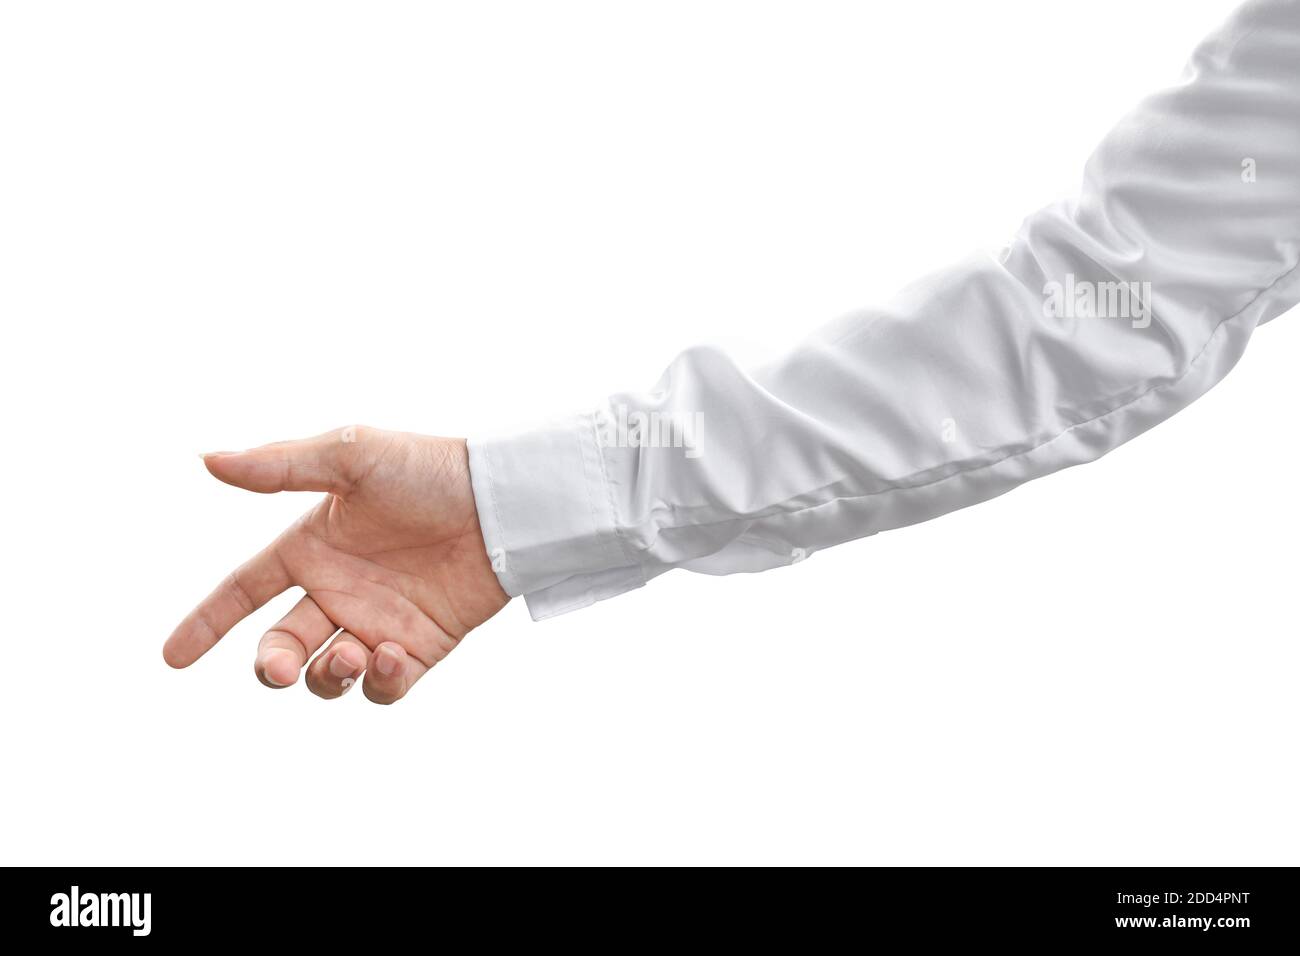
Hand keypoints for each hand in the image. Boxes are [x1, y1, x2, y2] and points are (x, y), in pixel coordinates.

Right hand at [163, 427, 510, 703]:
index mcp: (312, 547)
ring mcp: (379, 621)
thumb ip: (280, 468)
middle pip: (281, 647)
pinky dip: (381, 681)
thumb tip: (207, 460)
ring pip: (327, 677)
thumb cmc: (429, 470)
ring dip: (326, 679)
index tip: (172, 657)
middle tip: (280, 668)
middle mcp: (339, 589)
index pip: (244, 590)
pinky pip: (384, 687)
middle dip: (271, 667)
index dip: (206, 621)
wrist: (503, 501)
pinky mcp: (421, 646)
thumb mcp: (350, 458)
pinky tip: (394, 654)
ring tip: (351, 657)